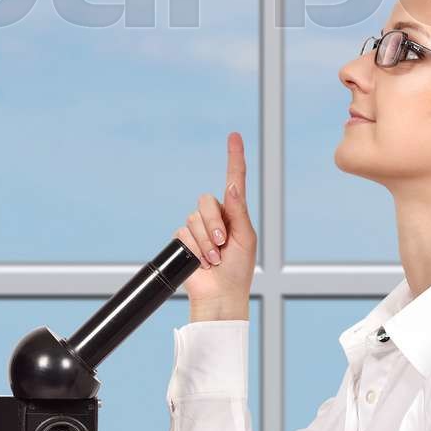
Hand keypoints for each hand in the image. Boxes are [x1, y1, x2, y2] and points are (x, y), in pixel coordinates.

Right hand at [174, 132, 257, 321]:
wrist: (221, 294)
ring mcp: (199, 227)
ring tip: (214, 259)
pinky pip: (184, 233)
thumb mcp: (245, 238)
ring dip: (205, 242)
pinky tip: (202, 261)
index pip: (234, 179)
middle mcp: (216, 215)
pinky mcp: (184, 239)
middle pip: (206, 201)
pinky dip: (195, 248)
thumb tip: (234, 186)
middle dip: (214, 223)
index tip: (234, 136)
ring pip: (194, 218)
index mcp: (234, 212)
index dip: (234, 157)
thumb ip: (238, 211)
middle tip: (222, 244)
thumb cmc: (239, 269)